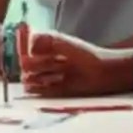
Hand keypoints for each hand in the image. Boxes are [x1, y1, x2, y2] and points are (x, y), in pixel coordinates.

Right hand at [15, 25, 131, 97]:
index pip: (37, 46)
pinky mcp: (66, 88)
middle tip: (24, 67)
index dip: (29, 48)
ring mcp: (61, 74)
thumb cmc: (89, 56)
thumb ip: (48, 42)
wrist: (108, 73)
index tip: (24, 52)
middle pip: (38, 62)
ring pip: (42, 75)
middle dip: (31, 65)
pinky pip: (49, 89)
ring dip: (34, 77)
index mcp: (58, 46)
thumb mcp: (67, 45)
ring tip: (26, 80)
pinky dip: (39, 89)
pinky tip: (30, 89)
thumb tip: (30, 44)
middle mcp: (59, 60)